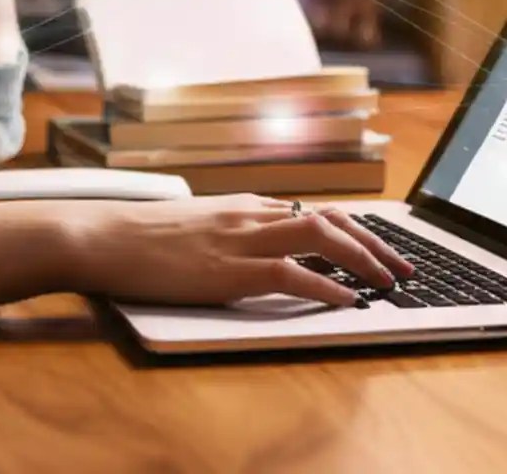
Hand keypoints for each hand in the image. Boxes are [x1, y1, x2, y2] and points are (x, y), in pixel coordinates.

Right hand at [66, 195, 414, 306]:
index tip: (381, 248)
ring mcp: (241, 239)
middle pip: (331, 219)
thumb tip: (258, 245)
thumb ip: (230, 231)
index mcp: (245, 205)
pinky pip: (292, 273)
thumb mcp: (195, 225)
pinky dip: (328, 287)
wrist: (102, 236)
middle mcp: (251, 214)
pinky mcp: (228, 269)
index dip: (356, 230)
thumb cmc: (141, 237)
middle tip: (404, 267)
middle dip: (375, 244)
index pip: (315, 210)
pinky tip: (349, 301)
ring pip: (322, 237)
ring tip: (389, 283)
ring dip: (364, 260)